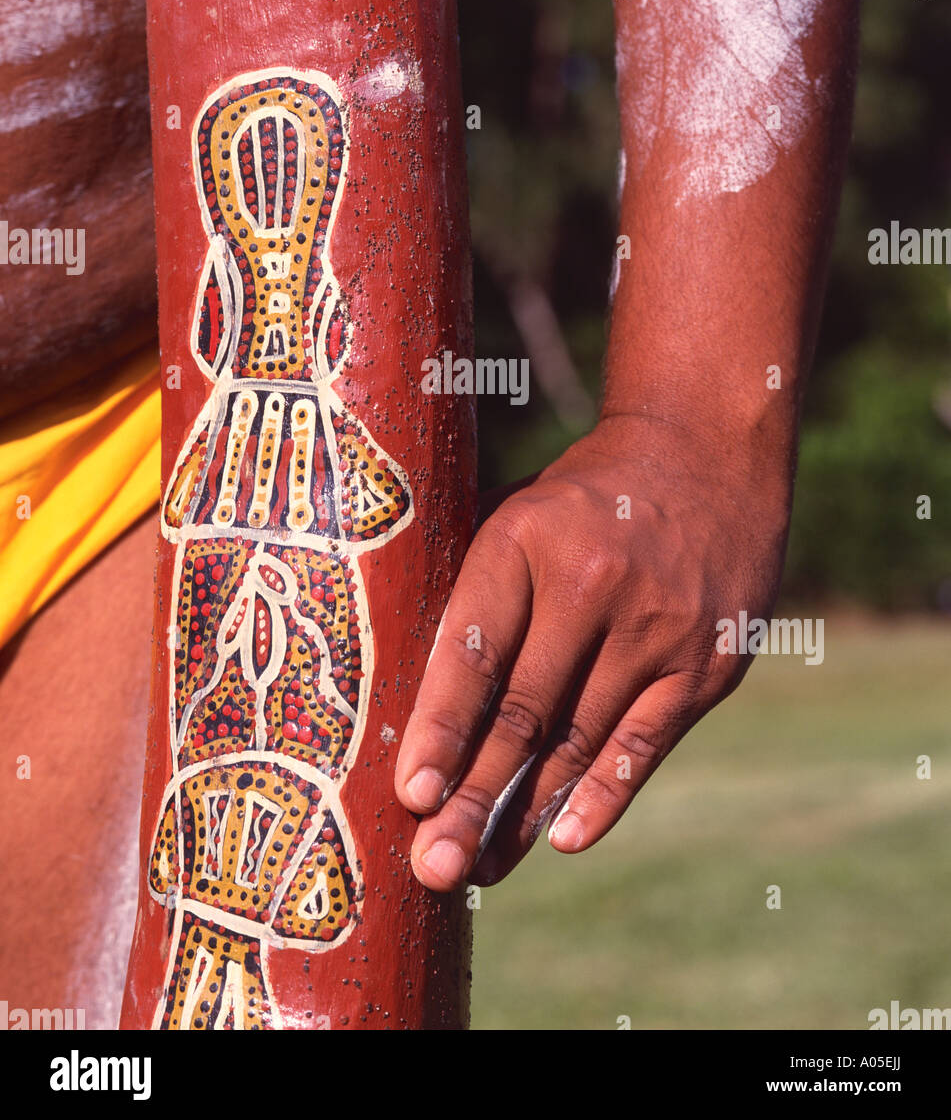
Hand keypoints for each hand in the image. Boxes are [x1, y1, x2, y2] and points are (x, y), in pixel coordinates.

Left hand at [394, 412, 791, 888]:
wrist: (706, 449)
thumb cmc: (583, 491)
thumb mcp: (515, 505)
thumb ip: (466, 578)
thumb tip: (396, 666)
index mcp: (525, 538)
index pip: (474, 650)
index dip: (442, 729)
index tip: (411, 795)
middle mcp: (593, 584)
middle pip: (524, 712)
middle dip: (474, 797)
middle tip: (433, 869)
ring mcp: (658, 626)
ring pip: (580, 739)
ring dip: (526, 811)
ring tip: (481, 866)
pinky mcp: (708, 660)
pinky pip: (646, 743)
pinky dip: (604, 795)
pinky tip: (563, 837)